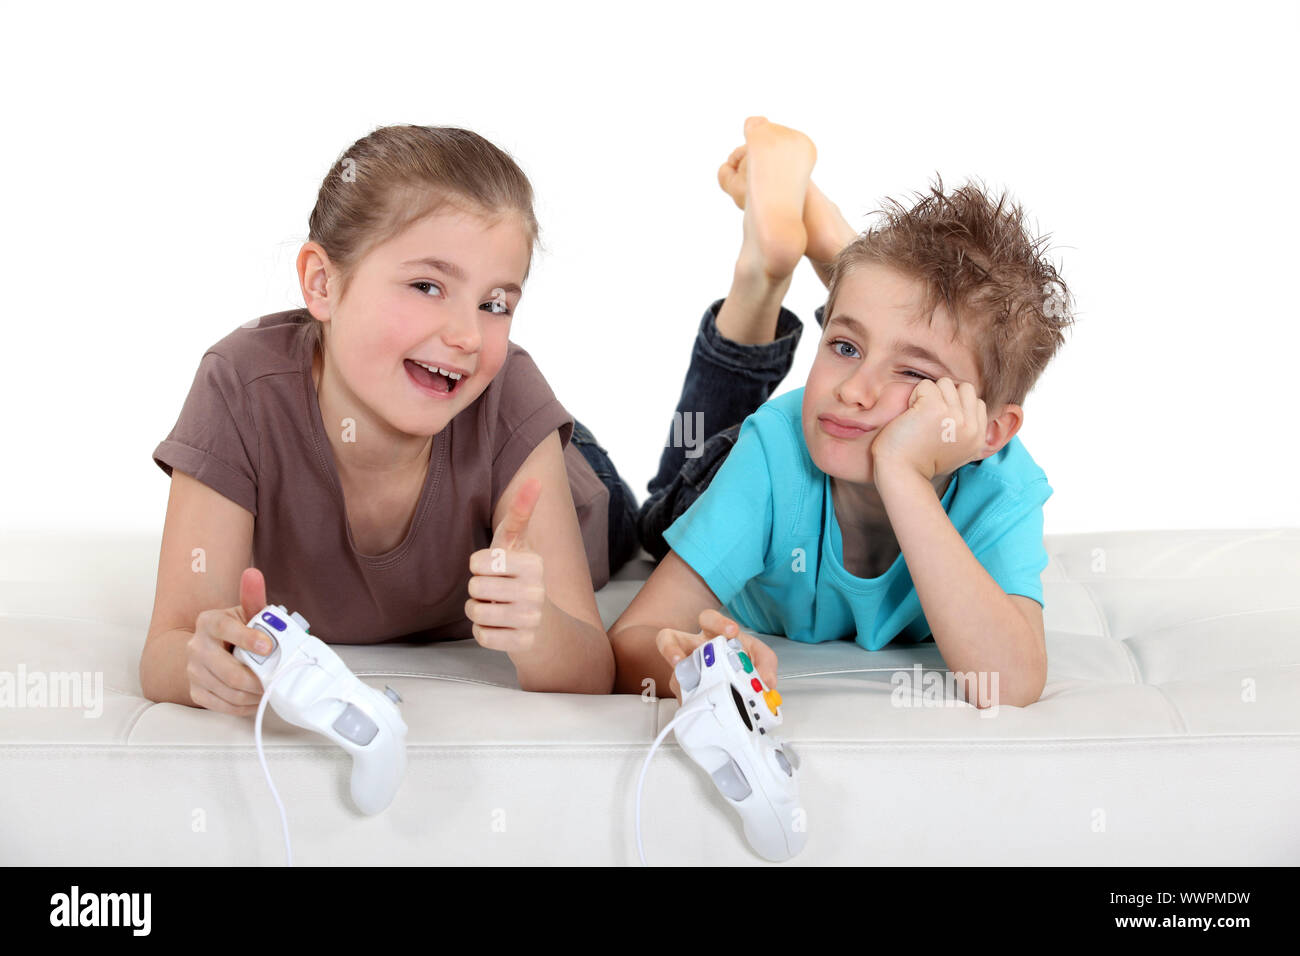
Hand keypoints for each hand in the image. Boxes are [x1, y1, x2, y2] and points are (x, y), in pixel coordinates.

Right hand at [188, 567, 270, 715]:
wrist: (208, 649)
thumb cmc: (235, 631)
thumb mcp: (245, 613)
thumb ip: (253, 597)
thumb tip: (253, 575)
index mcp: (209, 622)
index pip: (226, 629)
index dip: (248, 639)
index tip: (269, 647)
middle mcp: (196, 647)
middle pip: (229, 671)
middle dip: (258, 678)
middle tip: (276, 678)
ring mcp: (194, 671)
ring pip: (229, 691)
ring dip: (254, 694)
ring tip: (269, 688)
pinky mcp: (196, 691)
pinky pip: (223, 705)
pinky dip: (244, 705)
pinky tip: (255, 698)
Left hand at [466, 477, 546, 654]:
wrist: (548, 629)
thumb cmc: (523, 579)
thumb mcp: (519, 546)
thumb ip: (522, 513)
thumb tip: (535, 479)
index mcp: (534, 563)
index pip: (478, 561)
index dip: (479, 566)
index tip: (497, 570)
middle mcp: (537, 591)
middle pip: (475, 587)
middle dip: (478, 591)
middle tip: (496, 592)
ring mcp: (531, 620)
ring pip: (475, 612)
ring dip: (478, 611)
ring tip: (497, 609)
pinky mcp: (523, 645)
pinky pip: (481, 636)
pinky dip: (484, 632)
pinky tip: (501, 628)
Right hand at [656, 609, 778, 699]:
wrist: (738, 678)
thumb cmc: (740, 658)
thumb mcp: (758, 655)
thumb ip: (765, 663)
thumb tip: (767, 682)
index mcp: (711, 634)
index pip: (708, 619)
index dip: (717, 623)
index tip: (731, 631)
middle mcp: (693, 648)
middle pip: (669, 638)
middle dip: (671, 648)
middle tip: (678, 659)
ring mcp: (687, 669)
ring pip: (673, 672)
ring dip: (679, 681)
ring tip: (687, 688)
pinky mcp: (687, 690)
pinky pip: (683, 695)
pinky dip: (691, 701)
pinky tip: (700, 704)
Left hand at [871, 376, 988, 480]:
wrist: (900, 474)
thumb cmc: (919, 464)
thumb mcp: (955, 452)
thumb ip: (966, 432)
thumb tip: (969, 409)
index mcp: (978, 438)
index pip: (976, 402)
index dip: (955, 406)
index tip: (938, 425)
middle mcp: (970, 427)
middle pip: (965, 388)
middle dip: (946, 396)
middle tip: (928, 417)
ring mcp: (954, 416)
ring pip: (946, 383)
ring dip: (929, 395)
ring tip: (918, 416)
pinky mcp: (934, 408)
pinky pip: (926, 385)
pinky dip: (914, 396)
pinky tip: (910, 416)